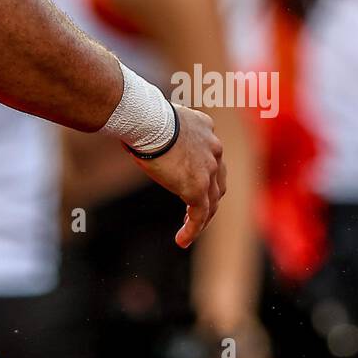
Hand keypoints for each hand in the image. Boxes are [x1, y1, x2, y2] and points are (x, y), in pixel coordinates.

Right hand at [133, 107, 225, 247]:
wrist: (148, 121)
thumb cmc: (143, 116)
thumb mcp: (159, 120)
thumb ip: (161, 130)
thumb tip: (139, 129)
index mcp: (205, 129)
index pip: (211, 156)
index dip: (204, 172)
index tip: (189, 180)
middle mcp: (214, 149)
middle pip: (218, 181)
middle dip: (209, 197)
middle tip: (195, 209)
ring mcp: (208, 170)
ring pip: (211, 201)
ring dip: (202, 217)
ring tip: (189, 229)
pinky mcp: (198, 187)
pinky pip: (199, 215)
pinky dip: (192, 229)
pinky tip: (182, 240)